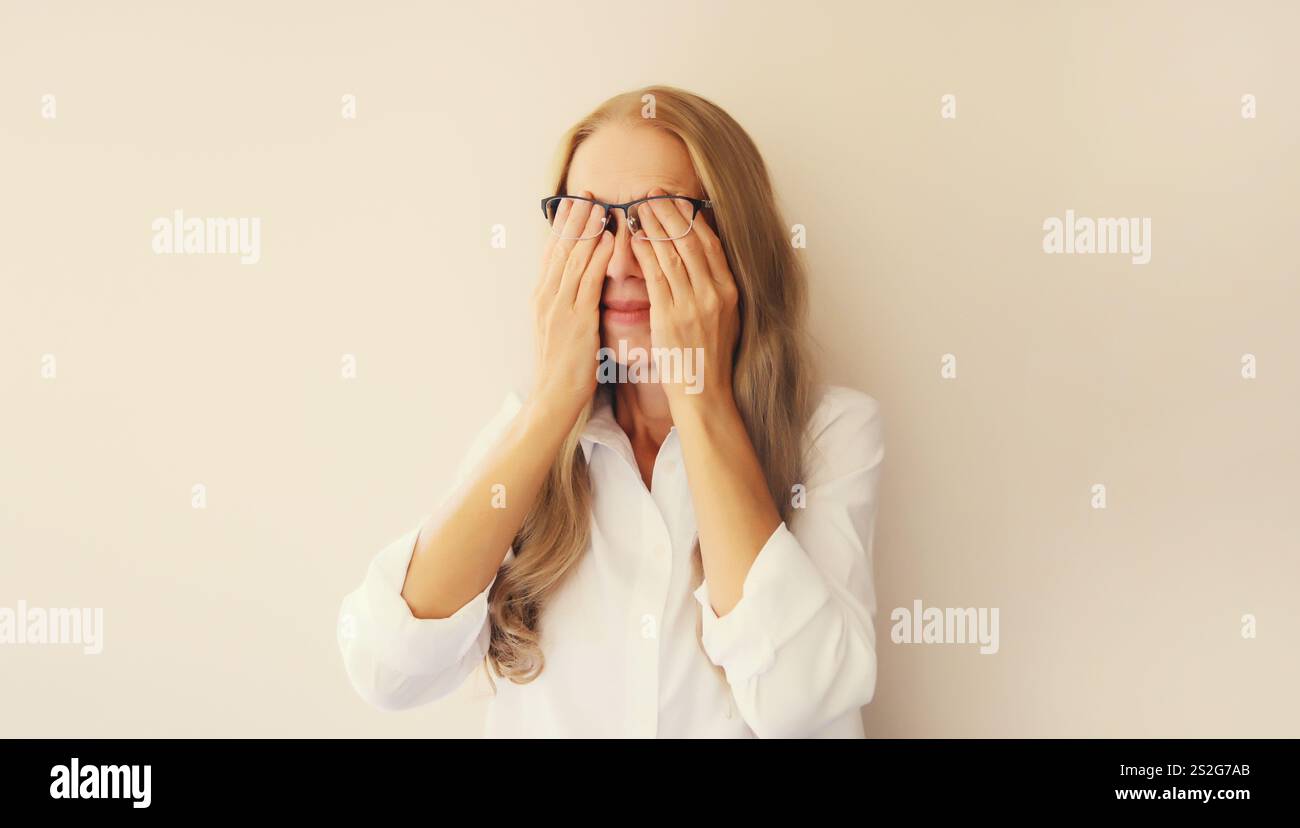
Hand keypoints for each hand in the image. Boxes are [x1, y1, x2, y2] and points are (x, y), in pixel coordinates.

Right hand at [531, 191, 613, 421]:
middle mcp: (546, 297)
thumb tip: (580, 288)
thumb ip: (568, 305)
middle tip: (586, 193)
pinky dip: (598, 256)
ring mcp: (559, 307)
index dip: (563, 226)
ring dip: (587, 229)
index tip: (573, 204)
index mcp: (542, 298)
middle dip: (573, 219)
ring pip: (573, 258)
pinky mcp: (575, 319)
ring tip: (600, 204)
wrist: (553, 399)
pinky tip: (610, 238)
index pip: (552, 253)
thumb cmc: (562, 370)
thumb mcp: (561, 330)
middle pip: (560, 248)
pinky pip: (588, 280)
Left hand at [628, 187, 739, 411]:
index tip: (677, 200)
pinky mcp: (670, 317)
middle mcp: (714, 293)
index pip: (710, 243)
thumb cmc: (708, 356)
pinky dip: (644, 253)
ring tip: (638, 207)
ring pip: (672, 253)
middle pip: (690, 241)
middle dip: (670, 212)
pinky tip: (633, 238)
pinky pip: (655, 276)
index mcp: (729, 291)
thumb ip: (714, 287)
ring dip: (653, 226)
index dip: (692, 218)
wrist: (704, 392)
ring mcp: (693, 304)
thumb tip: (700, 258)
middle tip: (653, 192)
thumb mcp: (723, 316)